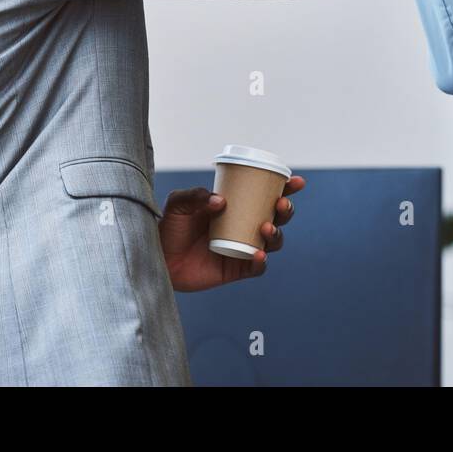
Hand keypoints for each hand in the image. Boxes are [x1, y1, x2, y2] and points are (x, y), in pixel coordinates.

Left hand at [157, 176, 304, 292]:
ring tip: (265, 228)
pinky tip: (257, 255)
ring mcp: (243, 248)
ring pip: (273, 242)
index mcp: (237, 206)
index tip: (294, 182)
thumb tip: (221, 201)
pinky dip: (261, 262)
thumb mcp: (178, 203)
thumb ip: (195, 196)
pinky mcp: (237, 269)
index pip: (266, 195)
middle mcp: (245, 226)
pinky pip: (257, 268)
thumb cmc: (170, 227)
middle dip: (286, 210)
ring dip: (276, 234)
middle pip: (277, 218)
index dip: (285, 189)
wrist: (158, 258)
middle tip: (279, 204)